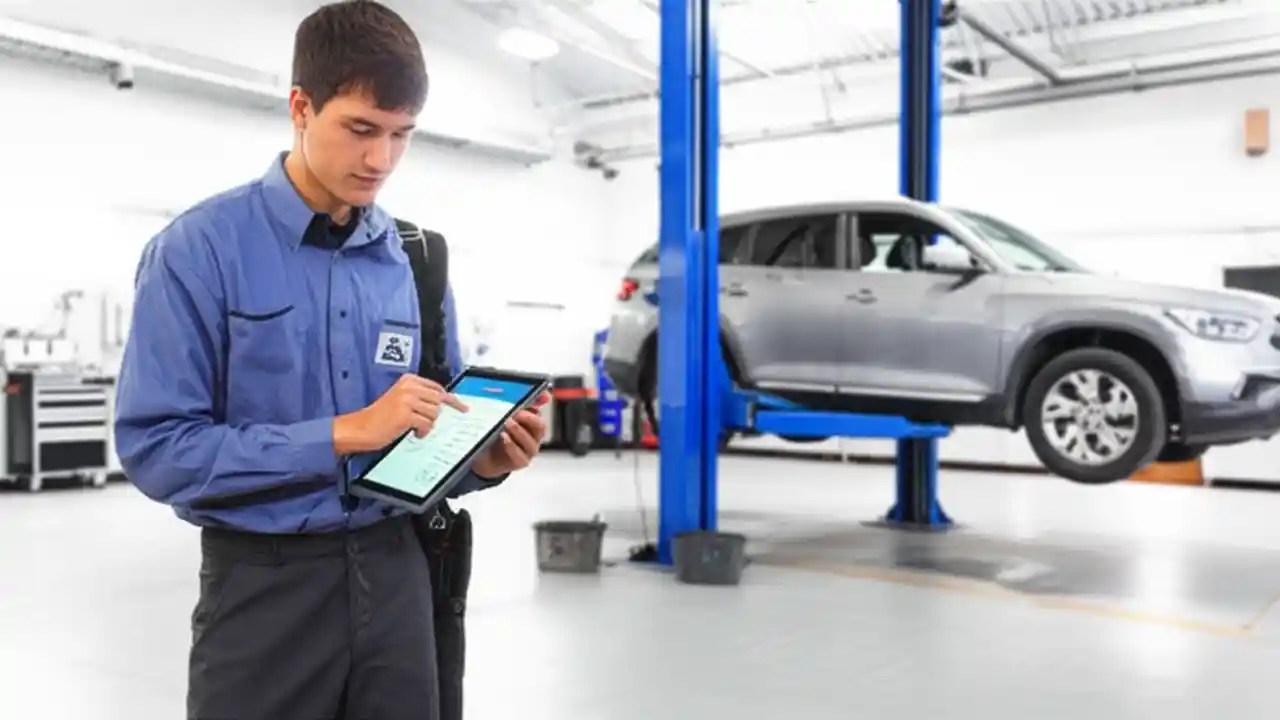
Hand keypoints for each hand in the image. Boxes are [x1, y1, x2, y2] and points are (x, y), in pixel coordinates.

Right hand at [333, 375, 468, 454]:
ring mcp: (407, 400)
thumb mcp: (400, 399)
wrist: (360, 427)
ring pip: (435, 413)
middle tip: (432, 423)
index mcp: (408, 380)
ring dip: (428, 424)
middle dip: (438, 414)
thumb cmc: (380, 416)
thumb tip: (444, 403)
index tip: (462, 407)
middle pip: (439, 400)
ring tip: (415, 427)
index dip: (451, 399)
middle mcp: (408, 387)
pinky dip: (423, 432)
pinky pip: (427, 424)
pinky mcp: (405, 415)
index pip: (437, 387)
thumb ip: (419, 397)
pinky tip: (414, 433)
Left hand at [472, 393, 549, 478]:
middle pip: (540, 426)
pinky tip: (504, 438)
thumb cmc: (493, 433)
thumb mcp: (497, 415)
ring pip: (531, 441)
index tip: (541, 396)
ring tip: (507, 424)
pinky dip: (512, 446)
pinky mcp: (521, 461)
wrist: (484, 457)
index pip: (539, 408)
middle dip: (529, 418)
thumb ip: (506, 403)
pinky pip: (520, 455)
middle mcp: (532, 435)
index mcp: (529, 420)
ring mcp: (528, 449)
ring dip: (519, 431)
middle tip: (517, 413)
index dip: (541, 400)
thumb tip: (520, 394)